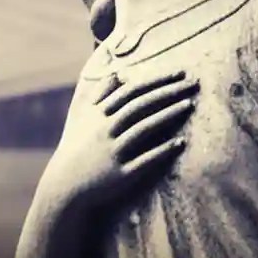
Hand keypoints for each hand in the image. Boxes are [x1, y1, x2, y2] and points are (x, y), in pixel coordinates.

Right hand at [42, 69, 196, 215]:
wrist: (65, 184)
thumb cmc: (77, 147)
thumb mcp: (83, 116)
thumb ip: (101, 93)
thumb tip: (119, 73)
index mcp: (98, 114)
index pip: (131, 91)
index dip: (156, 81)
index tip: (179, 73)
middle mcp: (105, 129)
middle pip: (140, 105)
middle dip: (167, 92)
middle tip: (193, 83)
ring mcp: (112, 152)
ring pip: (143, 129)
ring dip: (167, 115)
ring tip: (189, 104)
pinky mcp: (119, 174)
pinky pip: (144, 161)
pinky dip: (162, 151)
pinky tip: (180, 143)